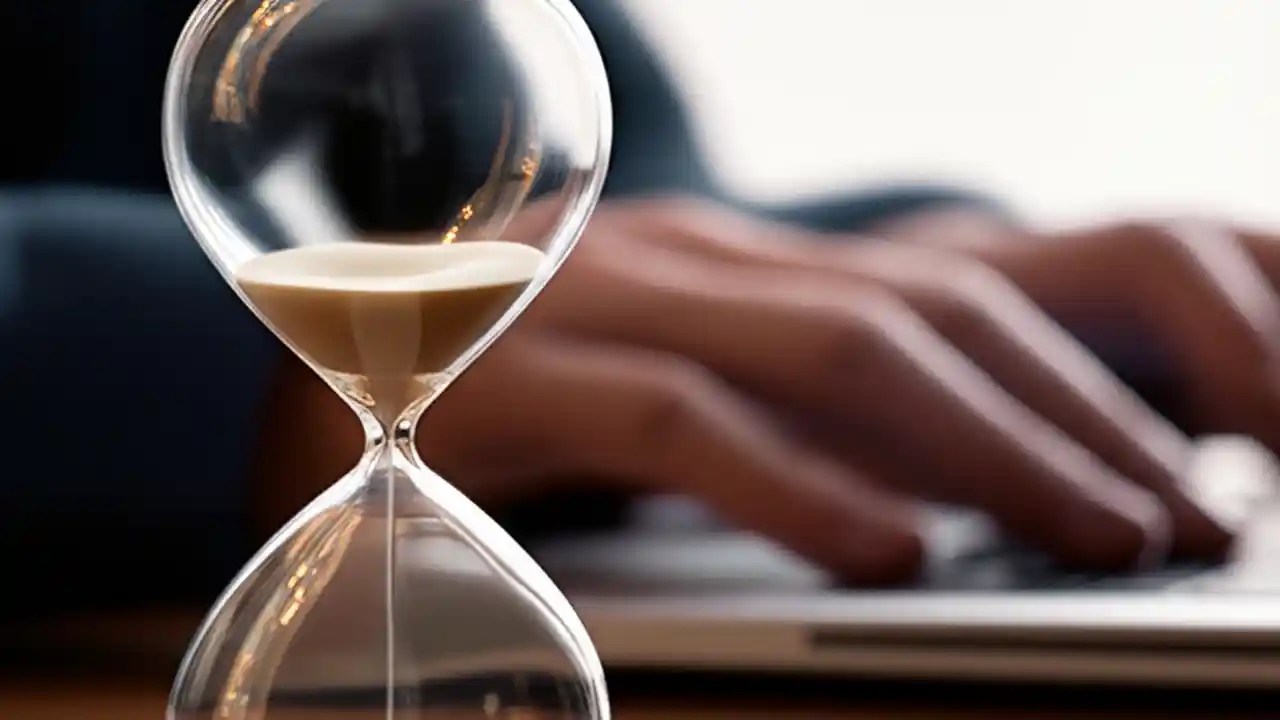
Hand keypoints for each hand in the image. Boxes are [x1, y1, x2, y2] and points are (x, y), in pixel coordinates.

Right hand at [408, 198, 1241, 582]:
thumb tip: (929, 495)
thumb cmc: (505, 384)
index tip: (1168, 478)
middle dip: (1072, 422)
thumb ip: (780, 417)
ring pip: (837, 353)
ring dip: (989, 447)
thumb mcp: (661, 383)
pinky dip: (795, 483)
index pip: (944, 296)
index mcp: (733, 265)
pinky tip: (886, 550)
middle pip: (925, 317)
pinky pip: (682, 419)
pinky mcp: (515, 377)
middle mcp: (691, 262)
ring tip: (1099, 535)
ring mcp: (603, 304)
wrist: (307, 345)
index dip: (1074, 387)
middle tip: (1182, 519)